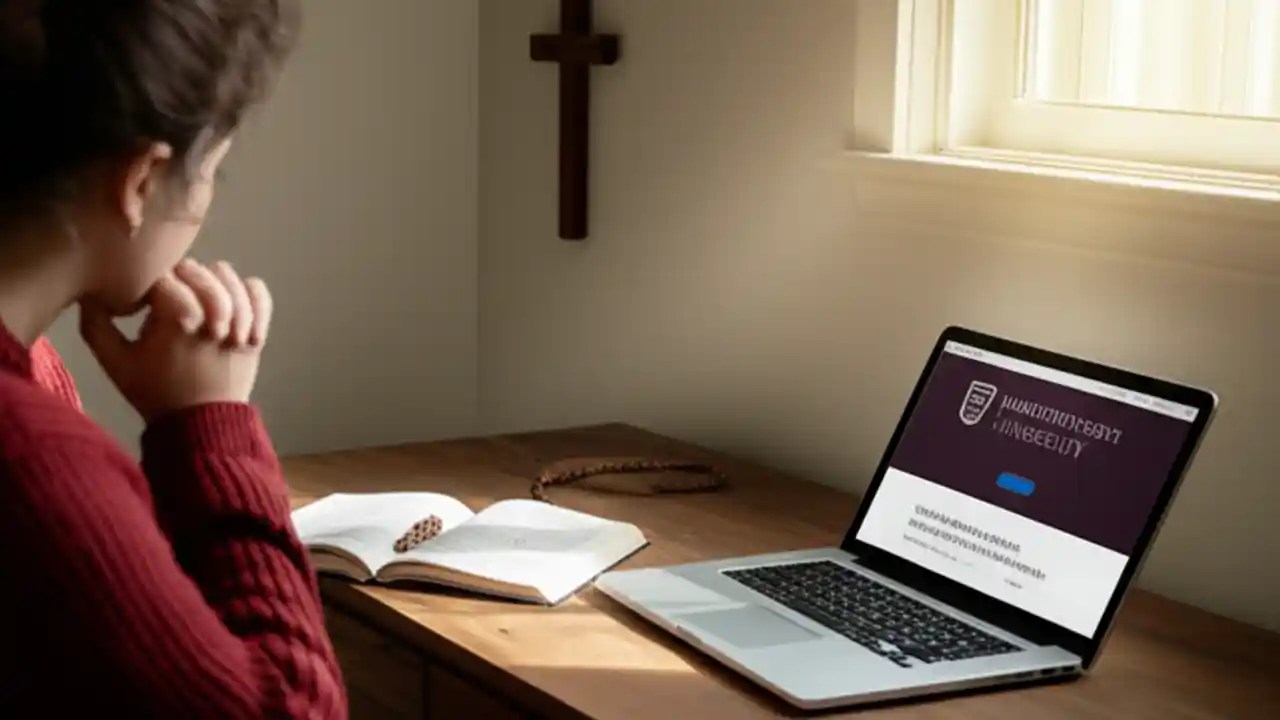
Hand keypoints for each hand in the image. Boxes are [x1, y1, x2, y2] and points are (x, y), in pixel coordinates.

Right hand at [80, 259, 273, 422]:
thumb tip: (90, 293)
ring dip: (212, 280)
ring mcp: (240, 325)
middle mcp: (214, 317)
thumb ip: (97, 325)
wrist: (199, 425)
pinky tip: (234, 294)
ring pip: (230, 279)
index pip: (163, 276)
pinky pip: (260, 296)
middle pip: (198, 272)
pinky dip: (249, 290)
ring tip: (198, 294)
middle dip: (179, 277)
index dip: (148, 282)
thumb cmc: (155, 391)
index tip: (143, 301)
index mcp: (177, 319)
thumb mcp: (115, 362)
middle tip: (168, 296)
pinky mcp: (257, 334)